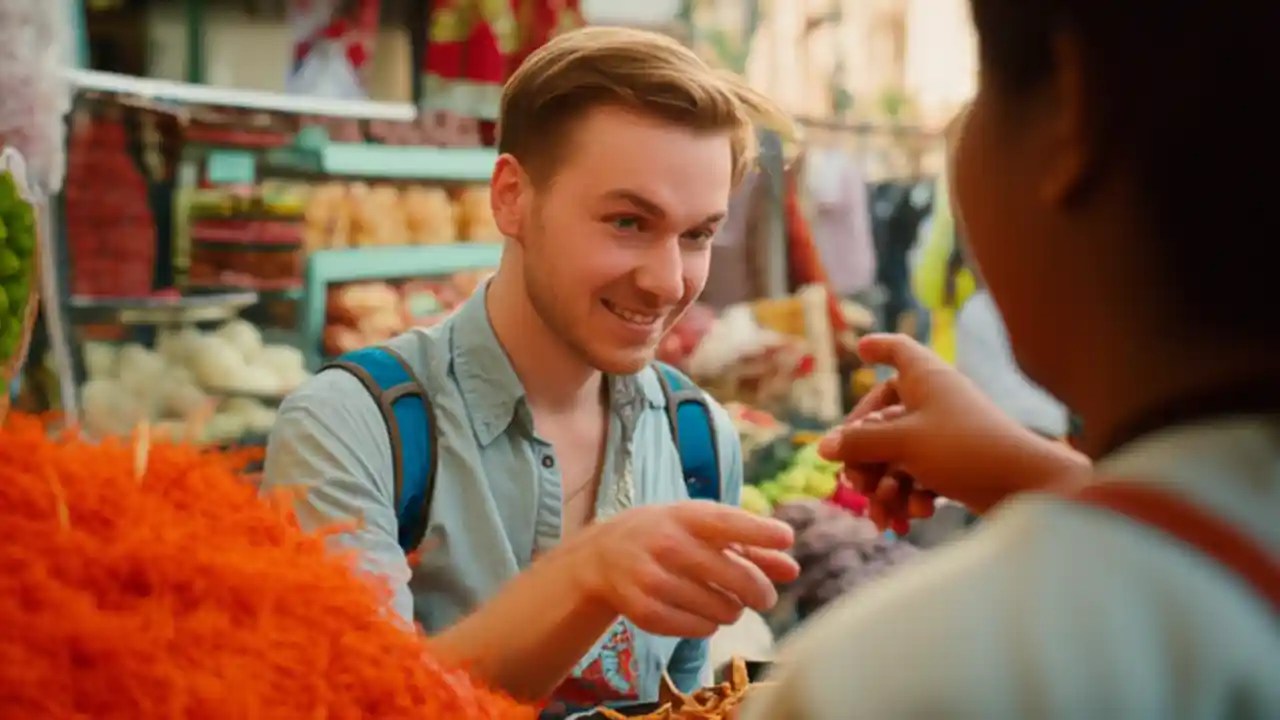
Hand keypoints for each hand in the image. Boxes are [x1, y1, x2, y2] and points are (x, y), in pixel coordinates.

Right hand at [567, 502, 798, 638]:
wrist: (602, 557)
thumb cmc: (667, 536)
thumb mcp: (702, 528)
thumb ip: (750, 545)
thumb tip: (792, 570)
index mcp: (685, 517)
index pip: (728, 523)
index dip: (760, 531)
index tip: (786, 538)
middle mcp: (667, 545)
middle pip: (736, 577)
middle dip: (760, 592)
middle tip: (764, 597)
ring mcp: (653, 580)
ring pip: (724, 610)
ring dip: (733, 610)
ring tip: (723, 601)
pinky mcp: (645, 612)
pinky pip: (701, 629)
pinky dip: (708, 625)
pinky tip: (700, 613)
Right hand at [820, 334, 1089, 528]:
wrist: (1025, 488)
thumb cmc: (964, 449)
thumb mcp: (902, 443)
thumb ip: (859, 443)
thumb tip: (824, 448)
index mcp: (924, 378)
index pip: (898, 351)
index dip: (880, 347)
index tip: (862, 349)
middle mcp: (933, 401)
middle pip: (879, 419)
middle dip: (863, 457)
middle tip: (856, 486)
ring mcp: (943, 434)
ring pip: (894, 455)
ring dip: (882, 488)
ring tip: (882, 516)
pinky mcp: (953, 465)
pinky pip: (915, 476)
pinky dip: (906, 498)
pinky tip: (907, 521)